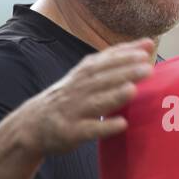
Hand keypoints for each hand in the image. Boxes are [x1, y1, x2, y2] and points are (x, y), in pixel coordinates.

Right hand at [19, 38, 154, 154]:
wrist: (31, 124)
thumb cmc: (68, 98)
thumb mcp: (84, 76)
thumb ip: (112, 63)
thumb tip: (145, 47)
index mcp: (83, 74)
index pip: (105, 59)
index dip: (126, 52)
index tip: (147, 46)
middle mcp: (78, 89)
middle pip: (103, 78)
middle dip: (124, 72)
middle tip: (147, 68)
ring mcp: (73, 110)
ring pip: (96, 101)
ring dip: (114, 95)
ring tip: (133, 90)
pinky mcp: (70, 132)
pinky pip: (89, 129)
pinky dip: (105, 126)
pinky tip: (122, 124)